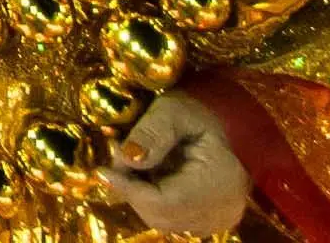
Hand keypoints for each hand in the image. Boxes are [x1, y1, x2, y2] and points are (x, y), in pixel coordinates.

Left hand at [99, 92, 251, 236]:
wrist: (228, 120)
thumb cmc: (201, 110)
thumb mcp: (174, 110)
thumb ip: (152, 132)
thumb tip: (126, 158)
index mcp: (221, 183)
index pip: (165, 203)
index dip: (129, 189)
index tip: (101, 171)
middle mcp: (224, 211)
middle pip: (161, 216)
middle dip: (132, 190)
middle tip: (117, 160)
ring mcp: (218, 220)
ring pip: (163, 220)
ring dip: (141, 195)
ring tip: (136, 163)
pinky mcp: (210, 220)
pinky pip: (172, 219)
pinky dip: (154, 201)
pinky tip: (152, 176)